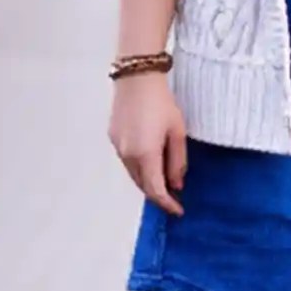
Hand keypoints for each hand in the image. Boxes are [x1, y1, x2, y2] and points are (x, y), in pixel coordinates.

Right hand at [107, 73, 187, 215]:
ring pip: (133, 174)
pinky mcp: (113, 138)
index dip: (167, 204)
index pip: (155, 190)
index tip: (178, 211)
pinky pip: (127, 161)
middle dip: (158, 194)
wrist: (137, 78)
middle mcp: (127, 155)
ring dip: (148, 181)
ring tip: (164, 181)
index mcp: (145, 155)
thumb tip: (176, 185)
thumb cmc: (162, 103)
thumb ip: (177, 161)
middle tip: (174, 198)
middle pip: (143, 185)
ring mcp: (117, 147)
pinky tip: (150, 162)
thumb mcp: (177, 132)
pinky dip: (139, 168)